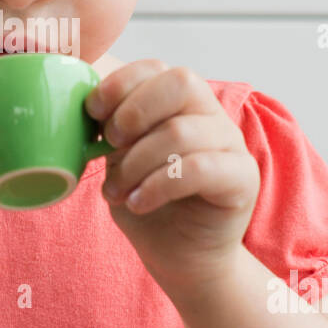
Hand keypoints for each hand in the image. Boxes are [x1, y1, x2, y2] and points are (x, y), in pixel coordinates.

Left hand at [86, 61, 259, 293]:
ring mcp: (231, 145)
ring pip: (182, 131)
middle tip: (111, 144)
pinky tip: (138, 203)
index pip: (157, 69)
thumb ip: (111, 133)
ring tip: (117, 191)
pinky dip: (158, 186)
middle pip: (181, 82)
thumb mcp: (119, 162)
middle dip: (135, 110)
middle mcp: (211, 116)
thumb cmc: (147, 204)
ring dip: (137, 162)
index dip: (121, 84)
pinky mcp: (243, 178)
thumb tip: (85, 111)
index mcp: (181, 103)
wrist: (180, 258)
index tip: (92, 112)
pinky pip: (199, 169)